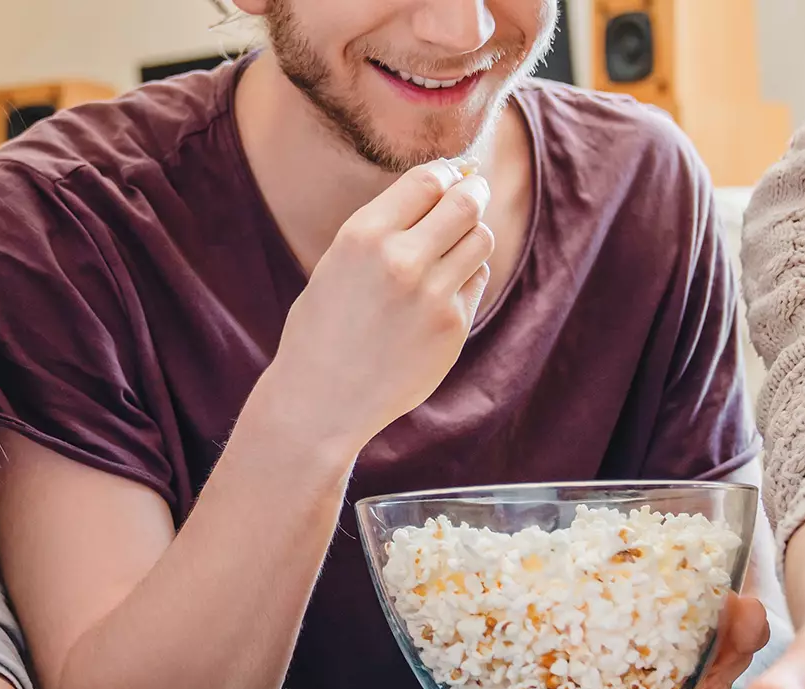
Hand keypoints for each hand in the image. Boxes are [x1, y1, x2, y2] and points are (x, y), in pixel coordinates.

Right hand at [264, 158, 493, 449]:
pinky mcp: (453, 326)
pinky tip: (440, 294)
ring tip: (453, 248)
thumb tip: (444, 184)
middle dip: (475, 193)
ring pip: (481, 239)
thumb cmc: (325, 327)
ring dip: (472, 236)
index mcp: (363, 235)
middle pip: (466, 203)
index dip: (448, 173)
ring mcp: (432, 295)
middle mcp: (401, 259)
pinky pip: (476, 281)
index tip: (455, 175)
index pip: (428, 180)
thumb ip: (387, 226)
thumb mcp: (340, 261)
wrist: (323, 399)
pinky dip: (466, 278)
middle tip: (476, 193)